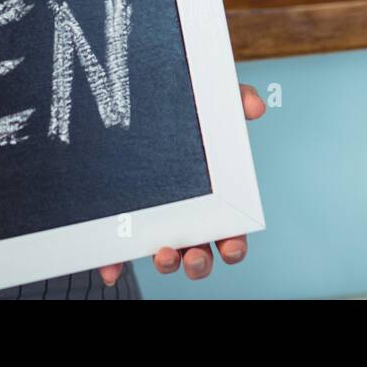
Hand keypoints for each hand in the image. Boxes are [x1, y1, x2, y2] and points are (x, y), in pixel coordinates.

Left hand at [98, 82, 264, 286]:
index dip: (233, 245)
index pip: (229, 232)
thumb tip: (256, 106)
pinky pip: (117, 252)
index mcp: (212, 200)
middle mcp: (184, 218)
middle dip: (200, 263)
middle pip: (198, 254)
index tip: (231, 247)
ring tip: (163, 253)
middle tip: (195, 256)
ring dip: (166, 264)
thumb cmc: (182, 111)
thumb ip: (235, 98)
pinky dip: (115, 265)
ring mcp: (153, 222)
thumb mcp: (208, 100)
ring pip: (164, 257)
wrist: (128, 103)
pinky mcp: (121, 223)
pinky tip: (111, 268)